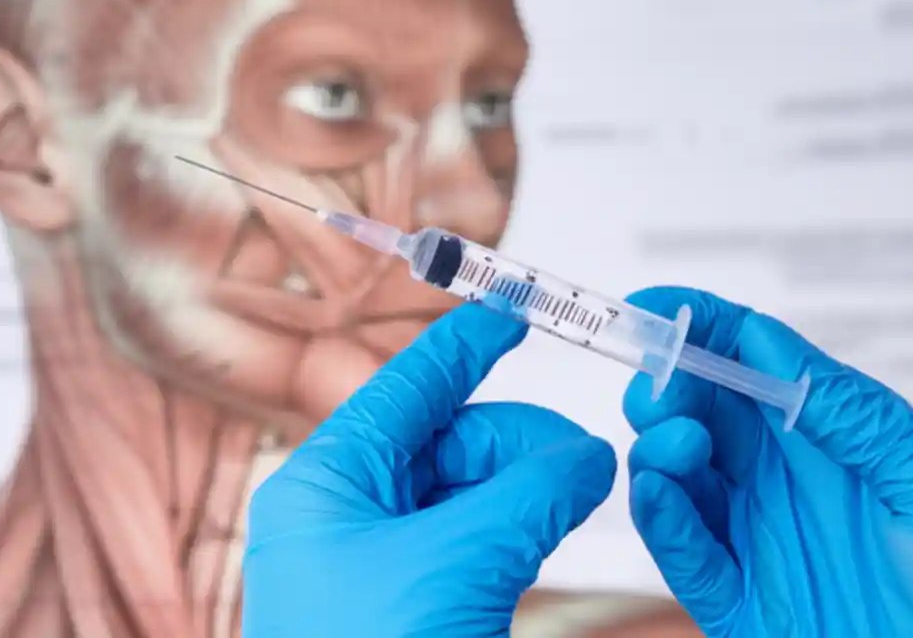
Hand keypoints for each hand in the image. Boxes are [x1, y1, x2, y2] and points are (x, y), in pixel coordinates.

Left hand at [243, 302, 615, 636]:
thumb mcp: (454, 564)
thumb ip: (526, 492)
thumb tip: (588, 451)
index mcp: (324, 485)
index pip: (404, 389)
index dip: (465, 345)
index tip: (515, 307)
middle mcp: (343, 515)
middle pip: (446, 441)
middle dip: (519, 439)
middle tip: (588, 461)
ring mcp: (375, 564)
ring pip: (467, 494)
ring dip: (527, 488)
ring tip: (579, 496)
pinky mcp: (410, 605)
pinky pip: (471, 542)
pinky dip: (516, 529)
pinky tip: (551, 529)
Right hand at [624, 287, 912, 636]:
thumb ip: (845, 409)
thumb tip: (762, 337)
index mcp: (823, 435)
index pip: (743, 363)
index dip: (693, 328)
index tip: (650, 308)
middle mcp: (778, 480)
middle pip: (693, 413)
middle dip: (663, 387)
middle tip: (661, 386)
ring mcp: (751, 538)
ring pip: (672, 478)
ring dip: (658, 451)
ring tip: (681, 444)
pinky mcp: (736, 601)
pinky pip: (683, 555)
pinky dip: (660, 520)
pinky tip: (659, 493)